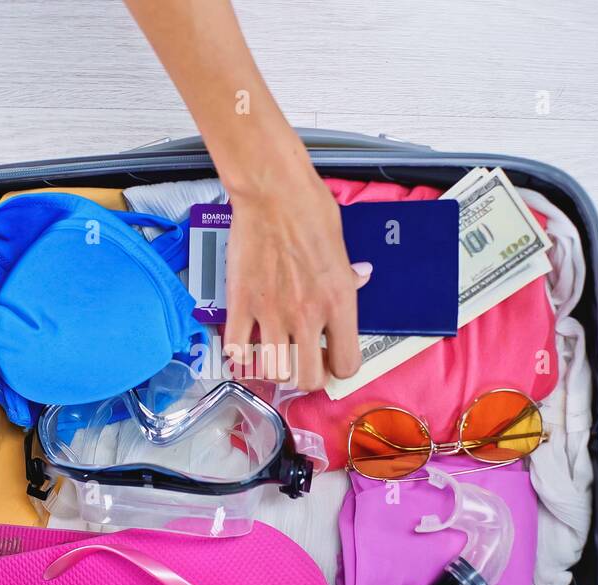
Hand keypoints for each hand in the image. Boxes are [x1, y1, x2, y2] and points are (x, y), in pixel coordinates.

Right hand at [223, 173, 369, 391]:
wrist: (271, 192)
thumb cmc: (308, 209)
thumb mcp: (341, 246)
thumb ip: (349, 274)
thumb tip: (361, 277)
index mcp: (339, 302)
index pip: (347, 365)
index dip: (337, 367)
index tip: (329, 358)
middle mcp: (308, 315)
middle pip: (307, 379)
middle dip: (304, 377)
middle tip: (300, 362)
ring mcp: (271, 312)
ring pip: (273, 372)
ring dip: (273, 369)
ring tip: (273, 354)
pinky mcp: (240, 303)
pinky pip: (236, 350)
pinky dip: (239, 355)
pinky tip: (245, 344)